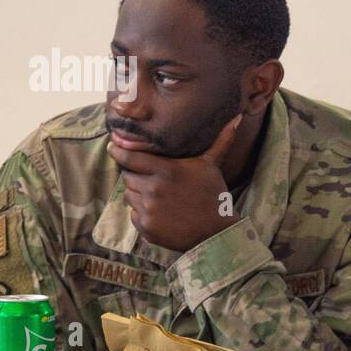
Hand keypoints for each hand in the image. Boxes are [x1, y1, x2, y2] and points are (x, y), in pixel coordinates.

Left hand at [106, 115, 242, 251]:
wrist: (216, 233)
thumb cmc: (213, 196)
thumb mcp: (211, 166)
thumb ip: (219, 141)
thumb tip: (237, 117)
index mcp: (166, 170)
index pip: (129, 156)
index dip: (119, 150)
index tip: (113, 146)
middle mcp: (154, 189)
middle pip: (128, 177)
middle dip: (137, 177)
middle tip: (152, 180)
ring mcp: (149, 210)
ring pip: (129, 196)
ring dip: (139, 195)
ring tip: (159, 198)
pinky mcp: (146, 227)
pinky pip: (133, 215)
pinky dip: (143, 214)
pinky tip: (161, 214)